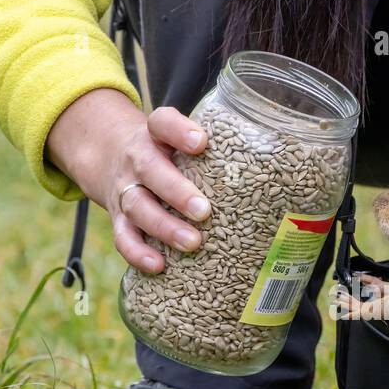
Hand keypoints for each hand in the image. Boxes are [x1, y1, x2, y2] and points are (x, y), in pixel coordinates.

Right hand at [46, 88, 213, 272]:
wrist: (109, 156)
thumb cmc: (165, 152)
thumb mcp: (177, 139)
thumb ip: (213, 148)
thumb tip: (280, 169)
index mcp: (155, 135)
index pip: (162, 123)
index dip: (179, 131)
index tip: (201, 142)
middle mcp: (137, 160)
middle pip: (150, 170)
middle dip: (176, 192)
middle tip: (204, 210)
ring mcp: (125, 190)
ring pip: (138, 207)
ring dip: (164, 227)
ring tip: (192, 243)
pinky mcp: (119, 218)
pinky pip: (124, 237)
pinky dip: (138, 253)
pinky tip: (159, 265)